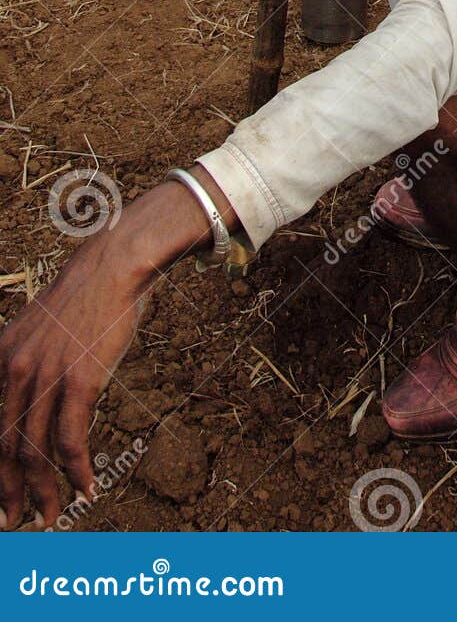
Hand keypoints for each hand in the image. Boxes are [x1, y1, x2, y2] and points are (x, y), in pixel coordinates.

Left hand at [0, 180, 214, 527]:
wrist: (113, 267)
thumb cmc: (83, 297)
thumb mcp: (38, 329)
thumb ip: (26, 362)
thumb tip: (29, 398)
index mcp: (1, 359)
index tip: (1, 496)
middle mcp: (16, 371)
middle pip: (4, 447)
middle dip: (9, 491)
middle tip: (14, 521)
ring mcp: (47, 377)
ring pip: (35, 451)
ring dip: (43, 492)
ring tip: (50, 517)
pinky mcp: (80, 381)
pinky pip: (72, 440)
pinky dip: (77, 472)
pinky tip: (87, 489)